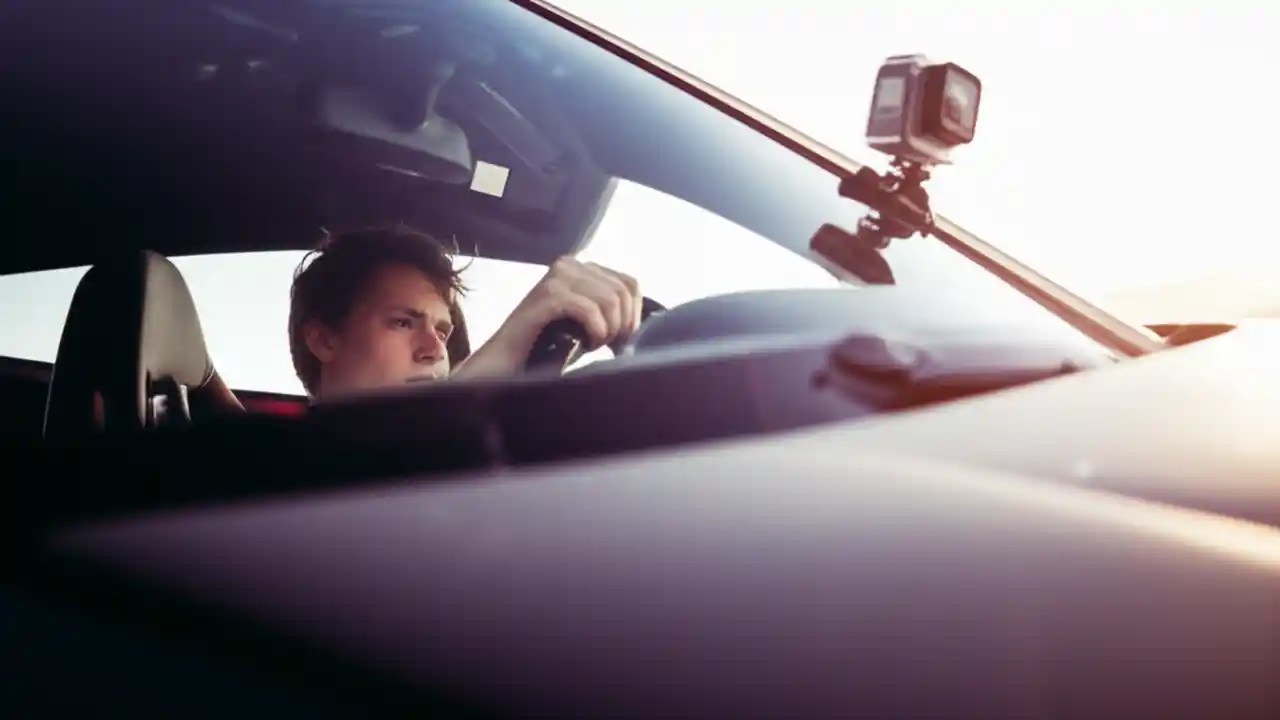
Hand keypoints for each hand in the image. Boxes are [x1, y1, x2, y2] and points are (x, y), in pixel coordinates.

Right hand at [452, 257, 640, 379]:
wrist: (507, 363)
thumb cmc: (547, 346)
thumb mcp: (586, 321)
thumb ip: (610, 310)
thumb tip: (643, 319)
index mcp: (581, 267)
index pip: (630, 283)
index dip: (634, 316)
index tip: (621, 340)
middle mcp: (569, 264)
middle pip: (623, 291)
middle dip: (622, 326)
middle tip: (606, 347)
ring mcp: (557, 276)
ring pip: (611, 300)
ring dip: (608, 330)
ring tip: (592, 345)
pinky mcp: (547, 294)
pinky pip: (590, 310)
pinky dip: (595, 331)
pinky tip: (584, 344)